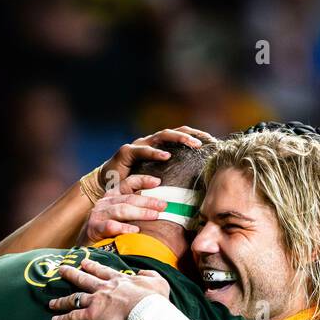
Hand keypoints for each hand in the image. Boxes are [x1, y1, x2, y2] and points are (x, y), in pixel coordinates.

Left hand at [51, 259, 170, 319]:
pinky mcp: (91, 316)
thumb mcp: (158, 281)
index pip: (102, 271)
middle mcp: (104, 288)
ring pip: (74, 298)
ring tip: (51, 302)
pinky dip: (63, 319)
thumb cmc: (156, 300)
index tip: (84, 262)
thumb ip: (149, 274)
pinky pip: (74, 317)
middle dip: (71, 274)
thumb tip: (142, 272)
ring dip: (62, 300)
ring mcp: (96, 301)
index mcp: (119, 280)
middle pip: (83, 279)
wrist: (149, 313)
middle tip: (61, 270)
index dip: (92, 266)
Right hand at [86, 174, 172, 241]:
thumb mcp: (122, 218)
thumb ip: (136, 211)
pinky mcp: (93, 229)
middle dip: (148, 201)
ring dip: (139, 212)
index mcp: (113, 196)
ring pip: (121, 210)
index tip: (158, 182)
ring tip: (155, 216)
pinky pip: (109, 226)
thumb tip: (160, 209)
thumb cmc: (109, 233)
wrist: (86, 248)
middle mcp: (105, 202)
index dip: (143, 180)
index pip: (128, 184)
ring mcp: (98, 215)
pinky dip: (122, 228)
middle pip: (129, 198)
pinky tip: (134, 232)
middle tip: (163, 205)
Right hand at [92, 126, 213, 197]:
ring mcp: (138, 145)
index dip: (196, 137)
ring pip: (162, 136)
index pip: (181, 137)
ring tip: (193, 144)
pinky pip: (142, 151)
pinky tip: (166, 156)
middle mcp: (150, 142)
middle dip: (192, 135)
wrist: (106, 187)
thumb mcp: (157, 181)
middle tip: (208, 141)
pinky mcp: (126, 152)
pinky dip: (154, 152)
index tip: (213, 142)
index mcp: (159, 147)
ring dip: (179, 139)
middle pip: (175, 132)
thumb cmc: (133, 186)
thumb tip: (196, 188)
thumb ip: (173, 179)